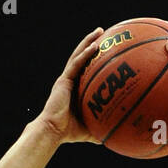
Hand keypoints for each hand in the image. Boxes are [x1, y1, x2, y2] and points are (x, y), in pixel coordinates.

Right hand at [37, 27, 104, 144]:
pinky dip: (85, 54)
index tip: (106, 49)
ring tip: (100, 31)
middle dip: (92, 43)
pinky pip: (76, 64)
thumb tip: (115, 135)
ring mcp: (66, 79)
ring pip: (78, 55)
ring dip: (89, 42)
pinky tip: (94, 46)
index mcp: (75, 88)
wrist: (52, 131)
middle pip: (82, 57)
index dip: (94, 57)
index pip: (85, 68)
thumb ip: (101, 128)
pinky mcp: (63, 80)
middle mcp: (70, 80)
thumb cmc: (68, 132)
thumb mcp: (89, 129)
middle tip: (103, 33)